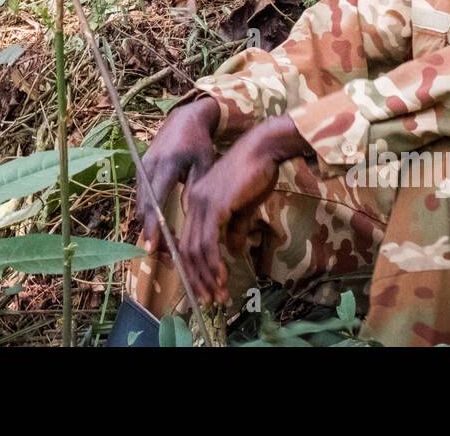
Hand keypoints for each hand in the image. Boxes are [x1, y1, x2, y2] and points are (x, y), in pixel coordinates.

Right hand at [137, 96, 218, 254]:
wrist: (184, 119)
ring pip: (139, 203)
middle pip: (143, 207)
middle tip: (162, 253)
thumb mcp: (203, 164)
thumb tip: (188, 215)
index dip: (153, 226)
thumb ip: (194, 188)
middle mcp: (148, 166)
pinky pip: (141, 196)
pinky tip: (158, 226)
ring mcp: (141, 167)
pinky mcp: (140, 169)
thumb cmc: (199, 143)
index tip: (153, 246)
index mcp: (165, 165)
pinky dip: (147, 212)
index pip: (155, 201)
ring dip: (148, 224)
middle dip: (150, 231)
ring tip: (162, 244)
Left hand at [178, 116, 305, 304]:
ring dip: (206, 276)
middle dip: (197, 278)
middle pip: (186, 249)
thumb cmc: (256, 174)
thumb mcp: (244, 206)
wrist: (263, 150)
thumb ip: (235, 228)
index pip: (187, 240)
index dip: (192, 267)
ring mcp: (201, 203)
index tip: (203, 287)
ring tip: (218, 294)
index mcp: (196, 201)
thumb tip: (232, 251)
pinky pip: (208, 242)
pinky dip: (213, 263)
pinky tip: (222, 277)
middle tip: (209, 299)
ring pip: (195, 249)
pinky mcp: (214, 205)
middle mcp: (193, 202)